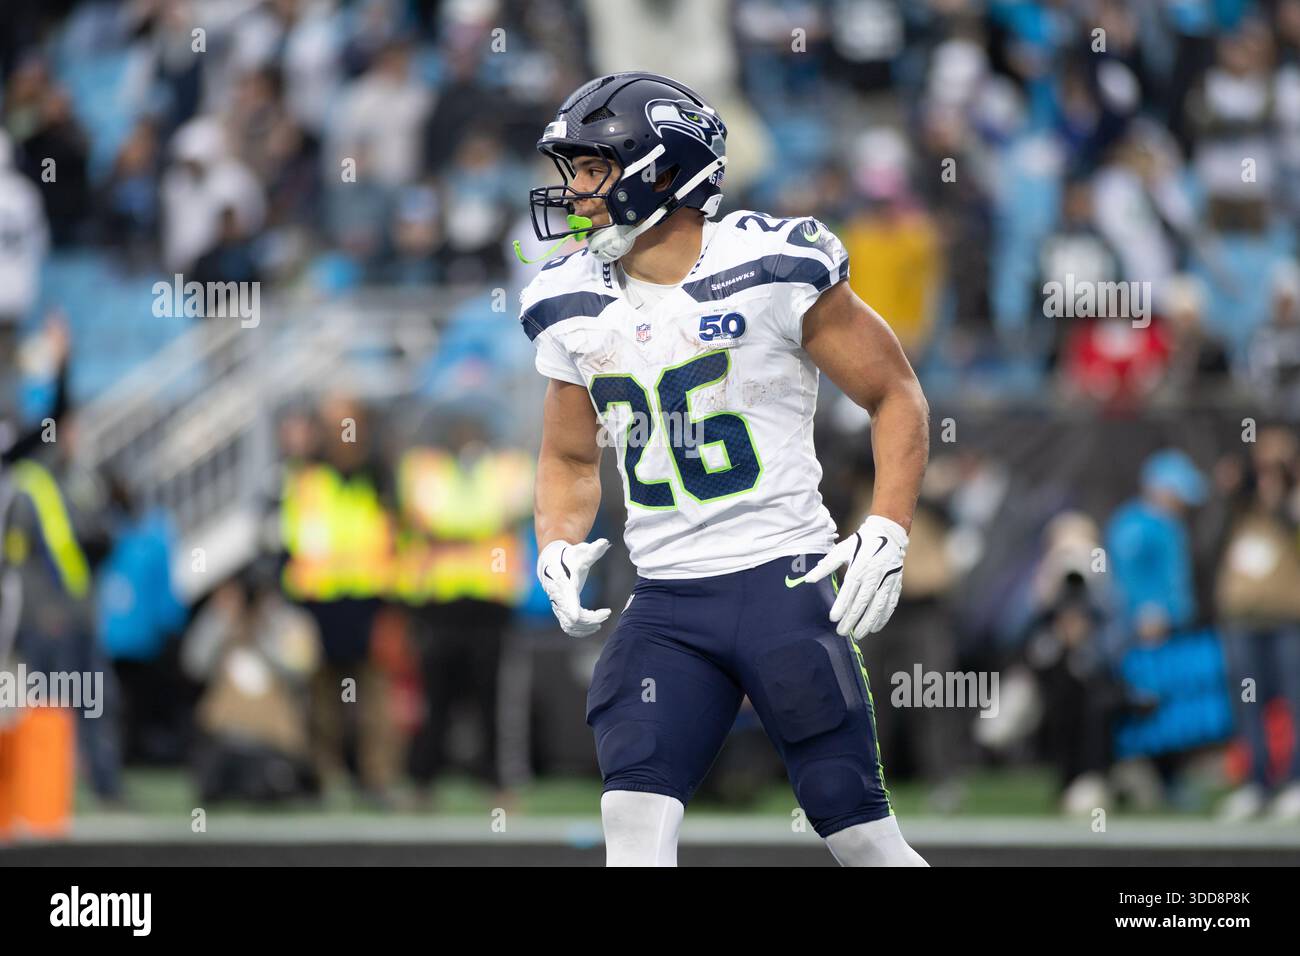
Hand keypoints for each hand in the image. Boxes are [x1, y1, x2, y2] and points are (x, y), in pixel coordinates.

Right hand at [537, 538, 610, 636]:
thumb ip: (593, 550)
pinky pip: (567, 626)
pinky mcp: (559, 609)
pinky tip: (593, 626)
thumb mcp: (581, 551)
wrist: (550, 561)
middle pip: (573, 619)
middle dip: (591, 619)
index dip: (583, 614)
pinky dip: (579, 630)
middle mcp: (558, 598)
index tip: (600, 614)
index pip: (571, 605)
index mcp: (564, 585)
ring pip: (570, 625)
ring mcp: (557, 605)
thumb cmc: (568, 556)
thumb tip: (604, 542)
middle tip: (606, 613)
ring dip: (586, 627)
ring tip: (600, 622)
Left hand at [805, 514, 907, 640]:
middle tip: (842, 632)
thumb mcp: (841, 550)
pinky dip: (883, 617)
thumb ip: (825, 566)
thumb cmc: (861, 543)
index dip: (841, 605)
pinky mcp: (895, 584)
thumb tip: (808, 579)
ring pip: (878, 606)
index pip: (849, 590)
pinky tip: (875, 627)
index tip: (833, 618)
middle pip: (862, 601)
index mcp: (859, 566)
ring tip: (859, 634)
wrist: (888, 533)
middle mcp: (874, 575)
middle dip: (852, 619)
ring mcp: (887, 580)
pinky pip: (890, 603)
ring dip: (868, 622)